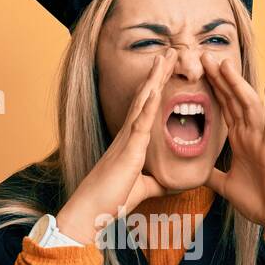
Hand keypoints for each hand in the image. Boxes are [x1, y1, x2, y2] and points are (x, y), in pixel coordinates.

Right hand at [54, 48, 176, 243]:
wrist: (90, 211)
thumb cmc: (110, 201)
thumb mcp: (142, 188)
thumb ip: (156, 182)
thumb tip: (174, 182)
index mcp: (130, 143)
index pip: (146, 109)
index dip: (155, 88)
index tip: (165, 70)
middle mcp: (127, 136)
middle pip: (144, 97)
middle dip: (157, 75)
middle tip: (168, 52)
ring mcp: (126, 141)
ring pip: (142, 103)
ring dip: (153, 80)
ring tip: (164, 58)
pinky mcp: (127, 151)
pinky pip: (140, 124)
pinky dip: (148, 105)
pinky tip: (156, 89)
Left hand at [202, 53, 264, 232]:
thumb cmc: (257, 199)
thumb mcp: (225, 185)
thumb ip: (212, 175)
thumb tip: (195, 173)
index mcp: (240, 140)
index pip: (224, 108)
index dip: (212, 89)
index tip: (199, 71)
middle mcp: (251, 134)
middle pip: (233, 100)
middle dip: (219, 79)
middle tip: (204, 57)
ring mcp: (263, 138)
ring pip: (248, 105)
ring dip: (237, 84)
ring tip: (225, 64)